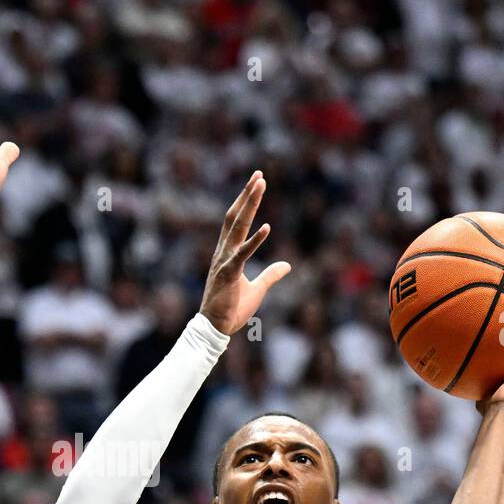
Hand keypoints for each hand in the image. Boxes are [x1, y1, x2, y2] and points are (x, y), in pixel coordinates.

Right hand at [199, 171, 291, 334]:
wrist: (215, 329)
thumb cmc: (231, 310)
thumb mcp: (257, 290)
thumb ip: (271, 275)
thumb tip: (288, 266)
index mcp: (227, 253)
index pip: (236, 221)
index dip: (246, 201)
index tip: (256, 181)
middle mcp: (223, 252)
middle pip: (235, 217)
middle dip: (247, 195)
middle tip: (259, 175)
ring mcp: (224, 262)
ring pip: (236, 227)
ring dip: (249, 205)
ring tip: (259, 185)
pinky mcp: (228, 275)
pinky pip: (242, 254)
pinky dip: (255, 240)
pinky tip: (267, 227)